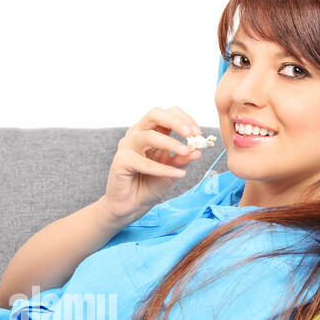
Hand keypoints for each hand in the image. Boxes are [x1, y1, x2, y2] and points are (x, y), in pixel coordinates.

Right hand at [101, 106, 204, 223]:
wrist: (132, 206)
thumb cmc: (149, 185)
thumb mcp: (172, 169)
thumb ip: (183, 158)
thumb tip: (198, 150)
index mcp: (151, 131)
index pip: (168, 113)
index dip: (184, 119)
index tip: (198, 133)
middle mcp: (137, 134)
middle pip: (155, 115)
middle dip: (176, 122)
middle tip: (192, 134)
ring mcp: (127, 145)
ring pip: (148, 136)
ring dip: (171, 143)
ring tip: (186, 153)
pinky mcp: (121, 161)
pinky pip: (144, 162)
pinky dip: (163, 169)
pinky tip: (179, 174)